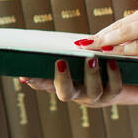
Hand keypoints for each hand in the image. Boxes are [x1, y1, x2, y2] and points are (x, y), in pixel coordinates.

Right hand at [20, 56, 136, 107]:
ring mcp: (93, 96)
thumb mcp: (70, 59)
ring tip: (90, 58)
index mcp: (60, 84)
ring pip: (92, 90)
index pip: (42, 84)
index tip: (24, 75)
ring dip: (90, 74)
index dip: (34, 80)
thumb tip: (40, 42)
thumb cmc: (84, 64)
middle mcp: (75, 93)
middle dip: (63, 79)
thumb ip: (57, 53)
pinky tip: (111, 61)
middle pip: (65, 93)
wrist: (113, 81)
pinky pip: (113, 88)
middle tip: (61, 62)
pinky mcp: (112, 94)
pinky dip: (113, 75)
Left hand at [80, 0, 137, 63]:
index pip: (126, 20)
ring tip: (88, 50)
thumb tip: (129, 40)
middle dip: (100, 36)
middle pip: (121, 25)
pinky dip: (122, 51)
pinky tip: (110, 56)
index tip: (91, 38)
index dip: (107, 30)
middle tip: (80, 44)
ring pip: (126, 34)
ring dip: (105, 44)